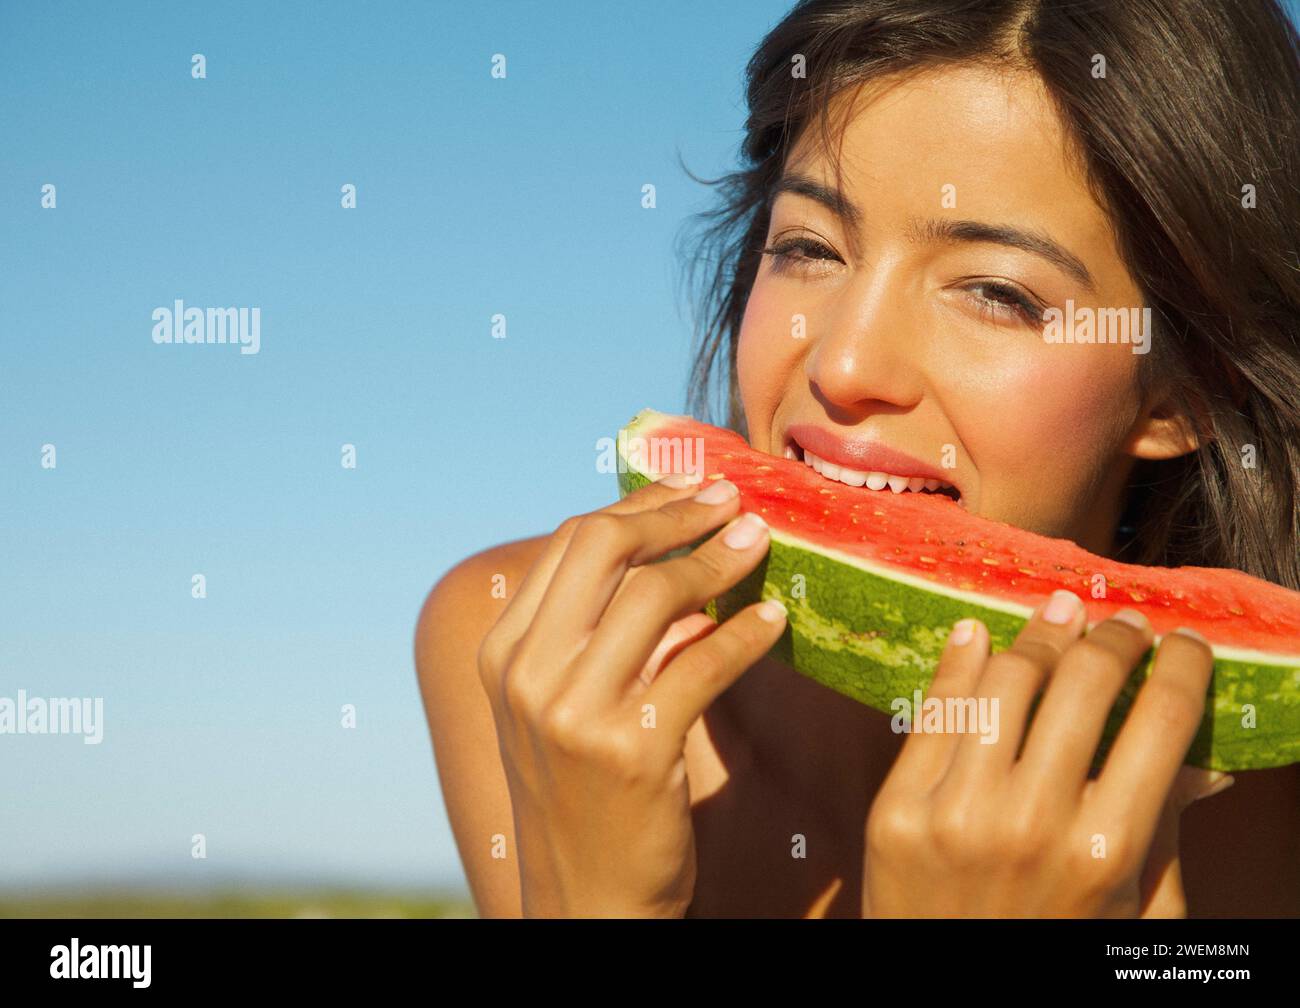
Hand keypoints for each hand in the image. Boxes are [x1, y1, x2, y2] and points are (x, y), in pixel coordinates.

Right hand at [477, 474, 786, 917]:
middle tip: (730, 499)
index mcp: (504, 654)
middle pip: (603, 547)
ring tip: (760, 544)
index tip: (691, 489)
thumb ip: (600, 637)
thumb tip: (678, 562)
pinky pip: (701, 664)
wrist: (586, 904)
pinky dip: (746, 634)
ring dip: (718, 560)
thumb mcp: (563, 710)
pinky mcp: (632, 751)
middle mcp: (527, 675)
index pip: (571, 544)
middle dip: (674, 512)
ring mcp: (574, 713)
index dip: (639, 505)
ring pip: (654, 595)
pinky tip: (775, 620)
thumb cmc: (586, 798)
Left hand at [863, 590, 1229, 917]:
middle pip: (1083, 685)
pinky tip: (978, 635)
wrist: (947, 999)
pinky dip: (959, 661)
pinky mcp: (896, 811)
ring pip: (1005, 683)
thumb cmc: (1057, 949)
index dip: (1181, 665)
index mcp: (1107, 851)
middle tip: (1122, 625)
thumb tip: (1206, 764)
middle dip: (1113, 640)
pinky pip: (933, 713)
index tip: (1184, 642)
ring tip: (1060, 618)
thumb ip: (1165, 835)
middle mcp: (1031, 824)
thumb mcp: (1131, 911)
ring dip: (1040, 637)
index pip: (1161, 722)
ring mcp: (956, 814)